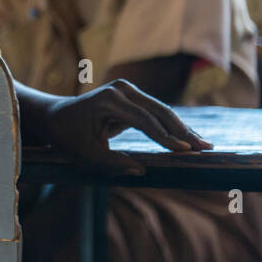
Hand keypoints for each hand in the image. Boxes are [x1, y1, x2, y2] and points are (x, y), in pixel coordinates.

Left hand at [45, 79, 211, 175]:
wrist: (55, 116)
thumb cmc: (67, 136)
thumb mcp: (85, 153)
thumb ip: (112, 163)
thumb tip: (140, 171)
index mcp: (110, 100)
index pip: (144, 120)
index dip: (165, 137)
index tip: (185, 152)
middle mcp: (122, 90)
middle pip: (160, 111)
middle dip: (183, 132)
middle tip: (206, 149)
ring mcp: (128, 90)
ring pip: (162, 111)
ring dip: (183, 130)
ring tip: (205, 146)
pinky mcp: (132, 97)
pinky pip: (156, 113)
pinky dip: (172, 127)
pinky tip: (190, 139)